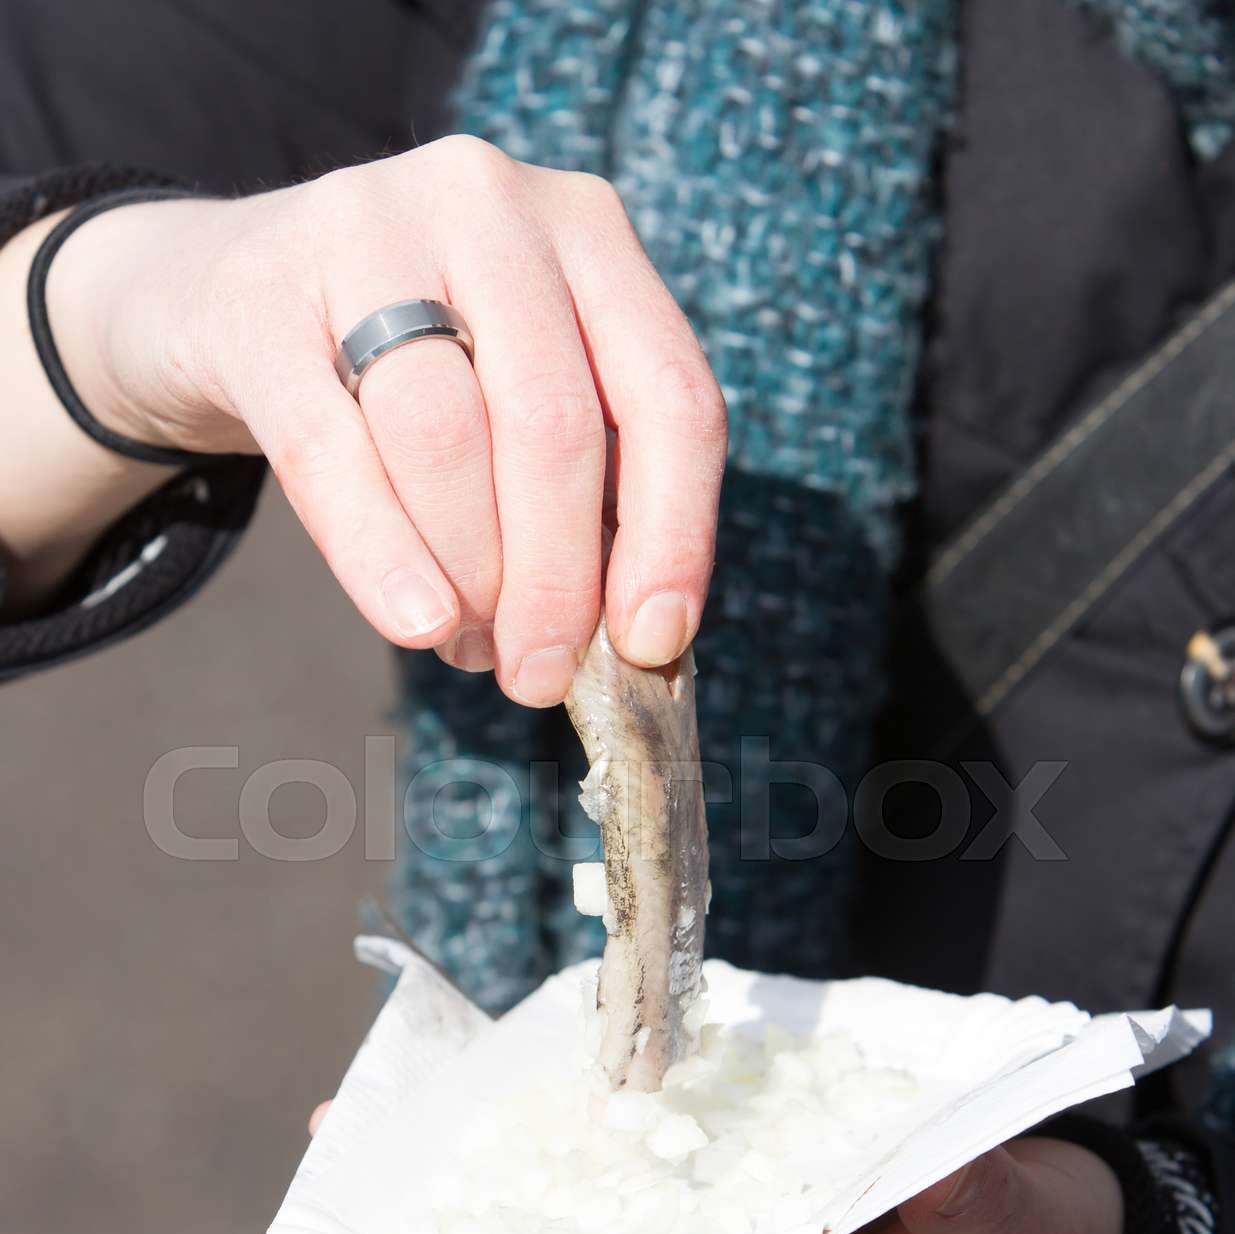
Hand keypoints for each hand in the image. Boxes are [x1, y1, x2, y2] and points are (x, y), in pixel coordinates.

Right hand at [51, 139, 726, 701]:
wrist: (219, 295)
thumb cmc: (406, 371)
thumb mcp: (515, 393)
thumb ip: (583, 489)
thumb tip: (625, 639)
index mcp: (588, 230)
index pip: (669, 395)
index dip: (673, 534)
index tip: (650, 643)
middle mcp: (490, 204)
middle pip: (554, 424)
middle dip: (557, 579)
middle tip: (539, 677)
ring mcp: (366, 228)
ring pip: (445, 437)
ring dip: (469, 574)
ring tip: (467, 642)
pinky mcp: (259, 292)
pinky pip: (330, 450)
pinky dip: (381, 553)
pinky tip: (413, 621)